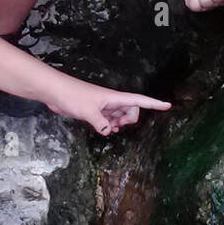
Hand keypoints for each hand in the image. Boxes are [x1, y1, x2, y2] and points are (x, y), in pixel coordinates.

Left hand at [46, 81, 170, 134]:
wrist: (55, 92)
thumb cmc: (72, 95)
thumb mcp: (88, 111)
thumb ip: (100, 122)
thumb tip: (110, 131)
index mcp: (114, 98)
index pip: (139, 100)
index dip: (154, 103)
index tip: (168, 106)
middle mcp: (111, 101)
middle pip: (131, 111)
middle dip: (130, 120)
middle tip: (118, 125)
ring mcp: (103, 106)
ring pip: (120, 117)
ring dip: (120, 124)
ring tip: (111, 128)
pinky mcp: (95, 111)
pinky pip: (109, 120)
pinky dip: (110, 126)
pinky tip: (106, 129)